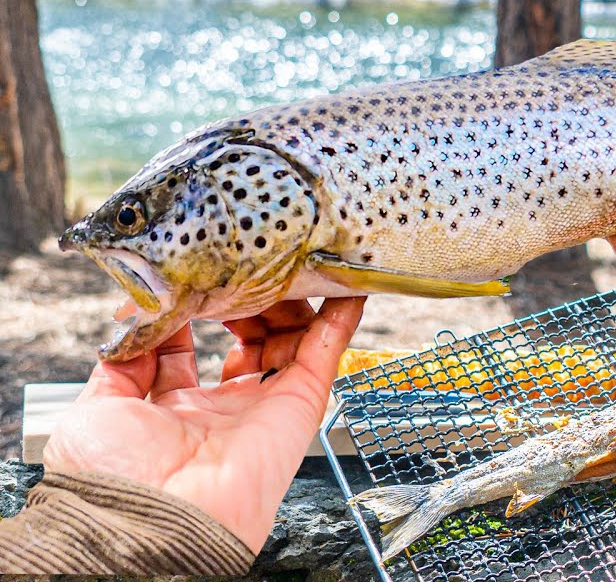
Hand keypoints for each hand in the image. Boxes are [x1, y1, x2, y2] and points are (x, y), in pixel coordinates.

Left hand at [41, 297, 365, 552]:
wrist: (152, 520)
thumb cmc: (115, 480)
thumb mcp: (99, 406)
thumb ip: (124, 360)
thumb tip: (140, 320)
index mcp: (171, 409)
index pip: (190, 345)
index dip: (193, 308)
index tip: (194, 275)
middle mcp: (220, 407)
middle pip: (244, 337)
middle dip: (243, 298)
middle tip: (241, 266)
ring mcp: (262, 405)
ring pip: (287, 340)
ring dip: (286, 301)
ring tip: (281, 265)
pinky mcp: (298, 405)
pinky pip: (326, 354)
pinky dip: (339, 321)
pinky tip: (344, 288)